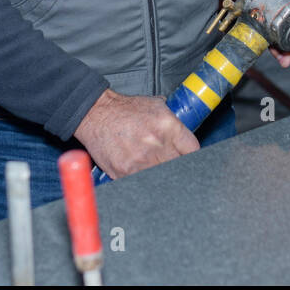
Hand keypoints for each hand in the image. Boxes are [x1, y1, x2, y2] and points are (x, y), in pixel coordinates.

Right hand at [73, 89, 198, 179]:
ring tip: (155, 168)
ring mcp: (141, 160)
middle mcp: (156, 144)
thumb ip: (173, 121)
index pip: (193, 151)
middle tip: (173, 165)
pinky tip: (142, 173)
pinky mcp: (125, 172)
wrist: (96, 114)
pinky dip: (145, 181)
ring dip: (162, 176)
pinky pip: (142, 183)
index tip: (189, 159)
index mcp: (168, 126)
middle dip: (177, 166)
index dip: (192, 157)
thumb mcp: (156, 105)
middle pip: (179, 167)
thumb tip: (186, 135)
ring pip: (163, 178)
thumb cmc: (125, 110)